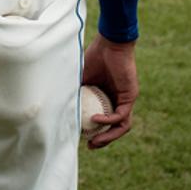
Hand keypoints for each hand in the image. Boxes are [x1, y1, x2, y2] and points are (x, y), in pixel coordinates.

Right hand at [81, 34, 138, 148]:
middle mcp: (118, 101)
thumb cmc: (94, 57)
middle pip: (114, 128)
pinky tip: (95, 120)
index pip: (105, 121)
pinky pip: (121, 115)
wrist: (109, 43)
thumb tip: (60, 110)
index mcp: (107, 98)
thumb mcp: (80, 80)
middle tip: (90, 146)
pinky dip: (108, 121)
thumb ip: (75, 95)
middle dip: (103, 140)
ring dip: (109, 136)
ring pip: (121, 126)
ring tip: (94, 141)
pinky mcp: (130, 96)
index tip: (82, 138)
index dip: (95, 132)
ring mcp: (126, 99)